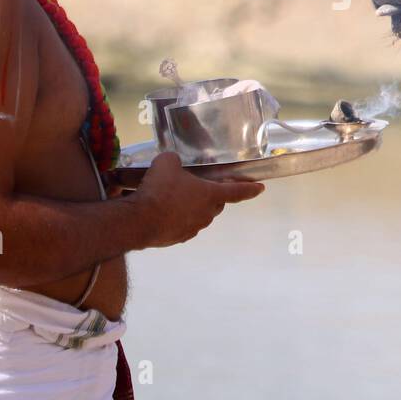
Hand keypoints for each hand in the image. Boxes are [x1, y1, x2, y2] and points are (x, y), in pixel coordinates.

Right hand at [130, 151, 264, 247]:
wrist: (139, 220)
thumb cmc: (159, 189)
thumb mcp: (166, 163)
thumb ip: (174, 161)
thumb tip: (172, 163)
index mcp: (210, 194)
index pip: (236, 191)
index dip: (249, 189)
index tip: (260, 188)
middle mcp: (205, 214)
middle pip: (216, 204)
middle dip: (213, 196)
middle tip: (202, 186)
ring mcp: (192, 228)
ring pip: (199, 215)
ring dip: (193, 207)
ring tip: (175, 198)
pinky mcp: (177, 238)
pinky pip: (183, 225)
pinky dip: (178, 218)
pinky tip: (164, 212)